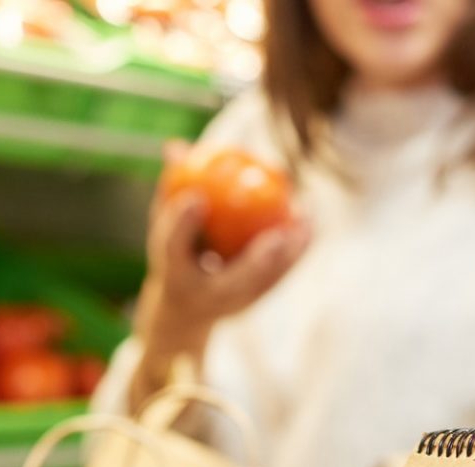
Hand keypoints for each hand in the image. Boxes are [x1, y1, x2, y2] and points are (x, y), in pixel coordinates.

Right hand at [136, 141, 308, 349]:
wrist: (184, 312)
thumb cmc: (175, 258)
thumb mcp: (164, 227)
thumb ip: (170, 190)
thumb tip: (175, 146)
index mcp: (173, 276)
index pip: (173, 248)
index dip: (182, 224)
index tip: (196, 196)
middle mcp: (203, 298)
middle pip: (231, 282)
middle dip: (255, 263)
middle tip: (276, 234)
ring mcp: (231, 306)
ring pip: (265, 284)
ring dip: (288, 256)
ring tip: (304, 220)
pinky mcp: (253, 303)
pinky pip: (280, 277)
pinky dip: (295, 254)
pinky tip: (310, 224)